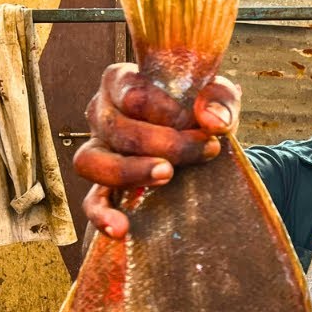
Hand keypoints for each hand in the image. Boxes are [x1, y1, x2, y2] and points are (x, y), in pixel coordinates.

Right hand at [74, 63, 242, 237]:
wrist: (203, 143)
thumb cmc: (201, 111)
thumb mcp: (218, 98)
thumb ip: (220, 101)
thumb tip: (212, 121)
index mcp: (121, 82)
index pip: (133, 94)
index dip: (168, 111)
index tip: (202, 126)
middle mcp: (102, 113)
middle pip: (117, 128)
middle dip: (165, 143)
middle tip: (204, 151)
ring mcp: (98, 151)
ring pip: (91, 161)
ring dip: (129, 171)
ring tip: (166, 176)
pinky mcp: (103, 186)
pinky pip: (91, 202)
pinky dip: (102, 215)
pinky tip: (121, 229)